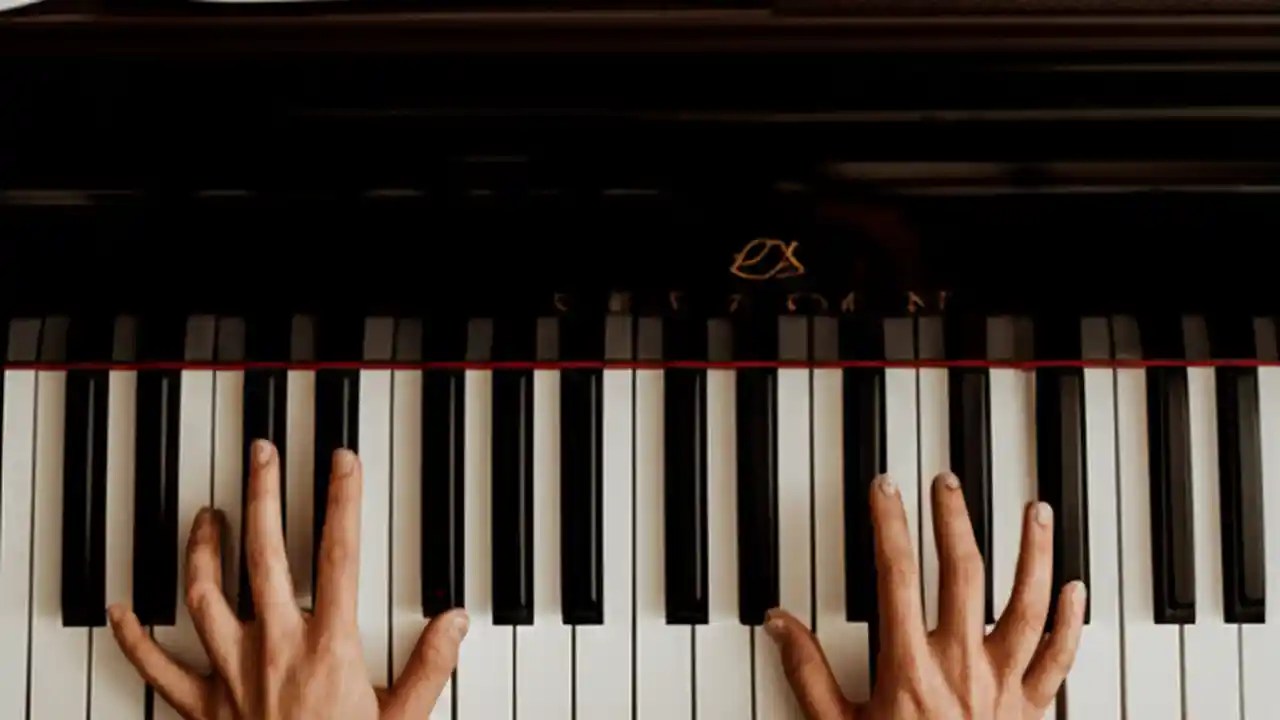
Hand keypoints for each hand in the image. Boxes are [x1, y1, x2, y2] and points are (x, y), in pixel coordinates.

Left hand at [106, 440, 468, 719]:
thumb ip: (429, 668)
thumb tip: (454, 622)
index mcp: (328, 647)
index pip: (340, 556)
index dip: (342, 502)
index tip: (341, 463)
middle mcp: (275, 648)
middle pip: (265, 556)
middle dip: (263, 496)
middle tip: (260, 455)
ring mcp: (232, 672)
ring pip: (206, 593)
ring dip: (205, 547)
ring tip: (209, 513)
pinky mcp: (200, 705)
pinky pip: (158, 667)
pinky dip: (135, 637)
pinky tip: (122, 609)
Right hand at [767, 472, 1085, 719]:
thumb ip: (807, 673)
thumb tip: (780, 623)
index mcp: (909, 668)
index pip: (897, 575)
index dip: (889, 525)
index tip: (886, 491)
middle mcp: (962, 666)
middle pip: (964, 572)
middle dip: (955, 518)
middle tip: (948, 482)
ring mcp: (1004, 685)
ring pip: (1027, 604)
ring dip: (1033, 552)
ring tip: (1034, 511)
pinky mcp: (1035, 708)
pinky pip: (1061, 657)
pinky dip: (1072, 620)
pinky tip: (1074, 586)